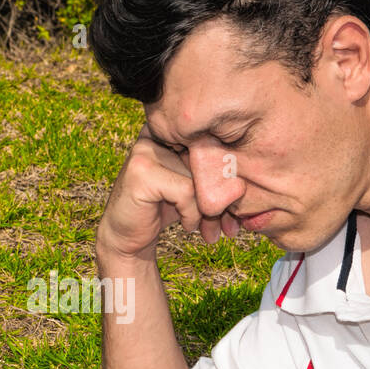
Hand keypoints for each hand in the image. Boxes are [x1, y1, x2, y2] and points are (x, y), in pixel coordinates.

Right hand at [96, 124, 241, 259]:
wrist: (128, 239)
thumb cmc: (164, 209)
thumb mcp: (195, 189)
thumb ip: (216, 178)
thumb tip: (241, 187)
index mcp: (172, 129)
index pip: (214, 144)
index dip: (227, 177)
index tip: (235, 207)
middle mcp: (157, 133)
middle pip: (207, 159)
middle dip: (223, 197)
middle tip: (230, 225)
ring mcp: (146, 150)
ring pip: (199, 177)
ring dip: (210, 210)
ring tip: (209, 230)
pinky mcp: (141, 172)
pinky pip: (186, 191)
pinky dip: (192, 214)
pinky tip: (187, 225)